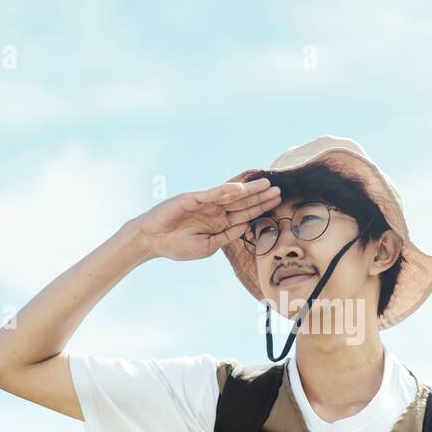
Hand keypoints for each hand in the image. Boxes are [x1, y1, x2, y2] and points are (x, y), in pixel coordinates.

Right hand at [129, 178, 280, 262]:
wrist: (153, 241)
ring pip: (231, 195)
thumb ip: (227, 236)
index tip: (277, 202)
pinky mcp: (193, 198)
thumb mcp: (209, 246)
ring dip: (249, 190)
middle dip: (261, 197)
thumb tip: (246, 226)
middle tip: (279, 191)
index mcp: (219, 222)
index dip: (261, 208)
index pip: (244, 213)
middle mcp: (215, 210)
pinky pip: (212, 194)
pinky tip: (240, 188)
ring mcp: (205, 203)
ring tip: (266, 185)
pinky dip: (226, 190)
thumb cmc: (178, 246)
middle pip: (243, 202)